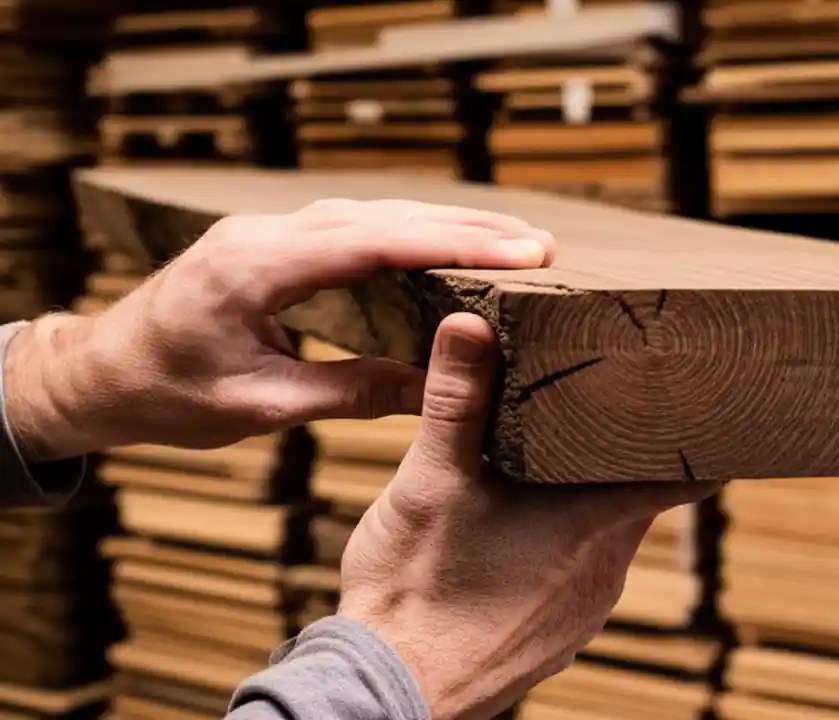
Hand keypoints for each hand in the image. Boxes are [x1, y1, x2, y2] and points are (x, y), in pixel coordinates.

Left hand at [3, 199, 554, 462]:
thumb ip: (349, 395)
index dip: (454, 244)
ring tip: (512, 239)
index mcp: (255, 268)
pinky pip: (352, 226)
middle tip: (539, 243)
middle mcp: (264, 234)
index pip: (374, 243)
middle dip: (465, 224)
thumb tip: (434, 392)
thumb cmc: (165, 395)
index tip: (519, 253)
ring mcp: (267, 231)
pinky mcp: (273, 243)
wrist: (98, 372)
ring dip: (443, 223)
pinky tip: (447, 241)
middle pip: (382, 214)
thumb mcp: (259, 407)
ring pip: (371, 213)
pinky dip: (408, 231)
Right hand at [338, 313, 720, 719]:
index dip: (702, 433)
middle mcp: (607, 568)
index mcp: (594, 523)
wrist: (388, 690)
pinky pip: (581, 570)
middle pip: (642, 493)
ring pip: (609, 532)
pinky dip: (566, 540)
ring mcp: (586, 606)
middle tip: (611, 398)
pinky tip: (523, 526)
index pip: (690, 474)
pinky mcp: (558, 631)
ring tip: (560, 452)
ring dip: (589, 495)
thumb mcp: (429, 483)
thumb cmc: (415, 592)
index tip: (707, 396)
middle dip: (627, 450)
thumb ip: (456, 401)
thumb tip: (470, 326)